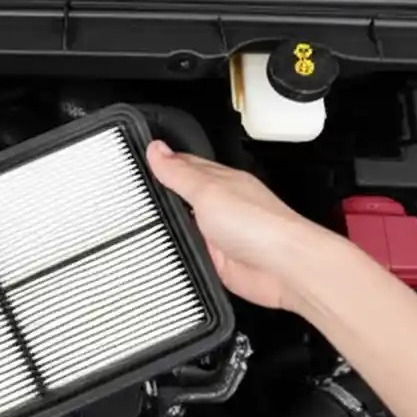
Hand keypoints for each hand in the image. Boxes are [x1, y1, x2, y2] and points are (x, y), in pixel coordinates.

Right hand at [146, 140, 344, 310]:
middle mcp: (220, 206)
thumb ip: (179, 173)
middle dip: (160, 198)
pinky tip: (165, 254)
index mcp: (221, 181)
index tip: (136, 163)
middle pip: (182, 198)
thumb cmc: (259, 224)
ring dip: (169, 229)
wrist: (283, 268)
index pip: (184, 166)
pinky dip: (179, 254)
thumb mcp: (208, 191)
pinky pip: (191, 255)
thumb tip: (156, 149)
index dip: (161, 163)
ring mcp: (219, 235)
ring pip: (185, 228)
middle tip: (133, 195)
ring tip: (142, 225)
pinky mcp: (218, 261)